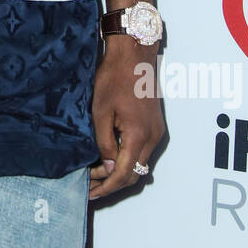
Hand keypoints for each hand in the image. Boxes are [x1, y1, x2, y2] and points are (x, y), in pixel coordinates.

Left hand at [88, 43, 163, 200]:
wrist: (134, 55)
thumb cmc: (115, 77)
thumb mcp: (101, 112)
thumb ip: (104, 143)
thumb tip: (108, 168)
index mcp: (139, 135)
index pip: (125, 174)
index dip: (107, 187)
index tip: (91, 192)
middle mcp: (153, 137)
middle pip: (135, 175)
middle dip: (112, 184)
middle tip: (90, 187)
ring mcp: (156, 132)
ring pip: (140, 164)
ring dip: (120, 173)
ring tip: (97, 175)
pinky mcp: (155, 126)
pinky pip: (142, 152)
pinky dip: (128, 160)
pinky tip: (110, 159)